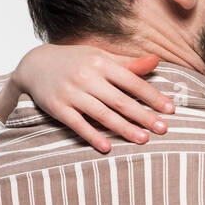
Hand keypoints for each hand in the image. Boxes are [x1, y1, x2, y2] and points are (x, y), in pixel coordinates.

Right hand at [12, 45, 176, 151]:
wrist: (34, 64)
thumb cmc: (74, 61)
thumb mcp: (100, 56)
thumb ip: (128, 64)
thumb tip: (156, 62)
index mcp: (101, 62)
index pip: (132, 82)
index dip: (152, 96)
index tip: (170, 109)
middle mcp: (87, 76)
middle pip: (120, 100)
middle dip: (143, 116)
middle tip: (163, 129)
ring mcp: (71, 92)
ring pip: (102, 114)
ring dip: (124, 128)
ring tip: (143, 140)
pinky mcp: (57, 107)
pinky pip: (77, 124)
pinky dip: (92, 136)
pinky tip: (107, 147)